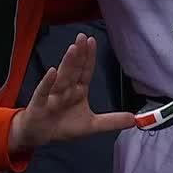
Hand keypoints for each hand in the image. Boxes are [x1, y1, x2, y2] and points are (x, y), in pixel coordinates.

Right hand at [8, 33, 135, 152]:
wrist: (39, 134)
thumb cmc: (62, 125)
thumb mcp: (91, 125)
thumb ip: (112, 121)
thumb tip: (134, 119)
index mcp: (78, 91)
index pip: (85, 71)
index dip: (89, 57)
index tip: (92, 41)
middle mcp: (66, 89)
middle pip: (74, 70)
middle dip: (79, 54)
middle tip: (82, 37)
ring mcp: (52, 95)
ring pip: (62, 78)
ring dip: (67, 63)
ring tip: (73, 49)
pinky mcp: (39, 104)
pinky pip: (43, 92)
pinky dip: (47, 82)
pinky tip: (52, 71)